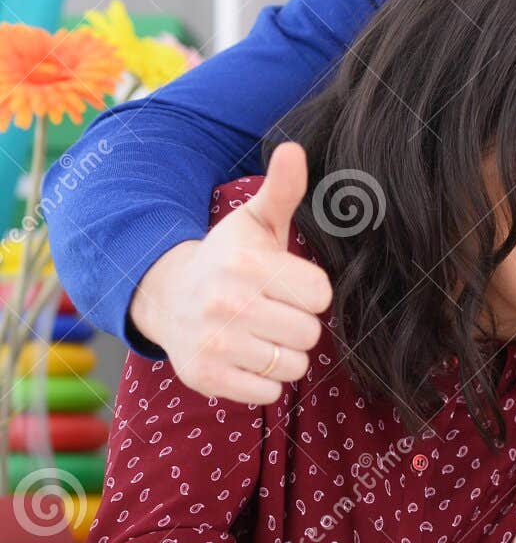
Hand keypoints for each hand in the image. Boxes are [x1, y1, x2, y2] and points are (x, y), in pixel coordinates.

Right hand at [129, 142, 332, 403]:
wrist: (167, 295)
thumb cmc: (227, 258)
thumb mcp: (255, 222)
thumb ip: (282, 190)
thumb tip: (294, 149)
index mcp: (248, 265)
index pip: (320, 294)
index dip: (308, 291)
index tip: (284, 284)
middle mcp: (228, 304)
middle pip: (310, 333)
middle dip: (297, 324)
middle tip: (270, 311)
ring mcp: (215, 343)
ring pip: (293, 365)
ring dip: (283, 354)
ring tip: (257, 333)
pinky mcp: (206, 376)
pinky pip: (269, 393)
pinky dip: (263, 381)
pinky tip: (243, 356)